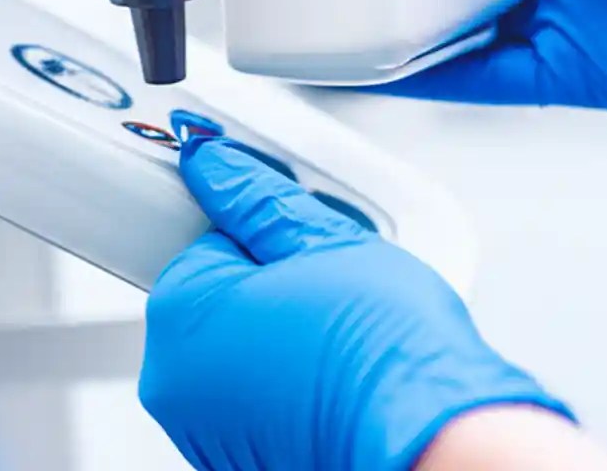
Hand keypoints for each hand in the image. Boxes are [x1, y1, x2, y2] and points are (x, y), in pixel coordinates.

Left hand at [138, 135, 570, 470]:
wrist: (429, 441)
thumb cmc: (386, 354)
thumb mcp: (324, 241)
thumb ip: (256, 197)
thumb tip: (214, 165)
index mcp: (183, 315)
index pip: (207, 242)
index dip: (268, 237)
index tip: (309, 247)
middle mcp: (176, 382)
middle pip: (221, 298)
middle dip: (275, 286)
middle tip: (336, 292)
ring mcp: (204, 429)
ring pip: (242, 350)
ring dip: (284, 336)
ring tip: (344, 338)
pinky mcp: (238, 456)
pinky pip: (257, 397)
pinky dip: (290, 384)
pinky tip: (337, 376)